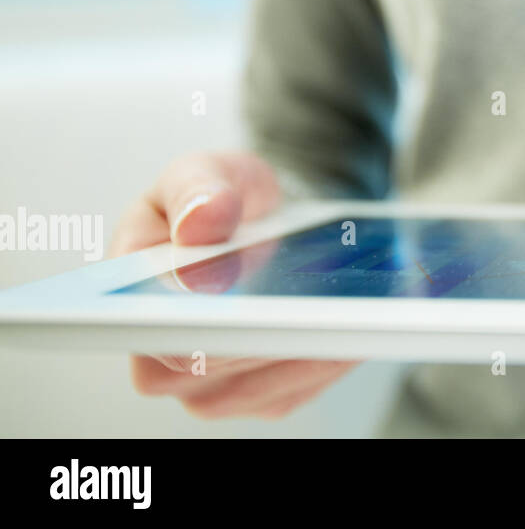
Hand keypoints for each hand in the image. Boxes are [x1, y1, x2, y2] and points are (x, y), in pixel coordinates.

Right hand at [111, 152, 357, 418]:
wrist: (267, 219)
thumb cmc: (223, 198)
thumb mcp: (206, 172)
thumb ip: (198, 191)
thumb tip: (201, 224)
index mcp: (127, 302)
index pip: (152, 337)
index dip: (194, 330)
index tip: (242, 307)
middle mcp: (162, 358)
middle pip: (212, 371)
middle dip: (264, 336)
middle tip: (316, 307)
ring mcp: (214, 385)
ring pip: (261, 386)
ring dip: (305, 347)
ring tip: (346, 310)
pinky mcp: (266, 394)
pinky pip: (299, 385)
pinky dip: (330, 353)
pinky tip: (355, 321)